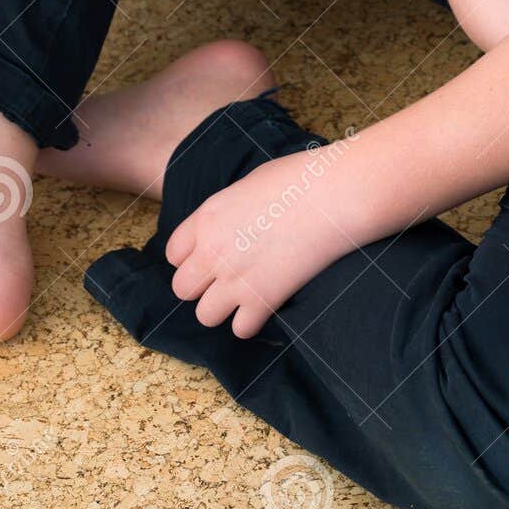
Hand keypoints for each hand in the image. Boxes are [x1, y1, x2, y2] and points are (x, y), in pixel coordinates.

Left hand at [166, 143, 370, 337]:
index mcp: (206, 218)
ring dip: (224, 308)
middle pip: (182, 289)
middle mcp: (212, 251)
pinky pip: (240, 329)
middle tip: (230, 277)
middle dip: (203, 286)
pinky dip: (252, 321)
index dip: (192, 258)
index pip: (173, 255)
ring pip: (205, 315)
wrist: (334, 194)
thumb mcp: (249, 185)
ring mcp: (235, 279)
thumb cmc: (299, 180)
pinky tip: (268, 302)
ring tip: (247, 293)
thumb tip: (228, 227)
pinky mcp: (262, 300)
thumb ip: (227, 212)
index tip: (213, 256)